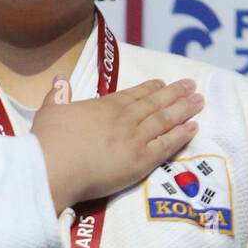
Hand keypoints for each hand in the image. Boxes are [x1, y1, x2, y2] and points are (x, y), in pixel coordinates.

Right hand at [33, 75, 203, 213]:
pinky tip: (194, 127)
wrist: (54, 167)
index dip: (150, 88)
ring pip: (165, 120)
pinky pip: (167, 145)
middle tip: (191, 86)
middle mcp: (124, 119)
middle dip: (175, 94)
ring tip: (199, 101)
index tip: (163, 83)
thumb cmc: (48, 142)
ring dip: (184, 109)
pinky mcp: (140, 161)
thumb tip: (60, 80)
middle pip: (155, 104)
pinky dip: (182, 135)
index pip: (133, 95)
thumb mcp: (49, 111)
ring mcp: (135, 139)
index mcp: (103, 106)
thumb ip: (58, 95)